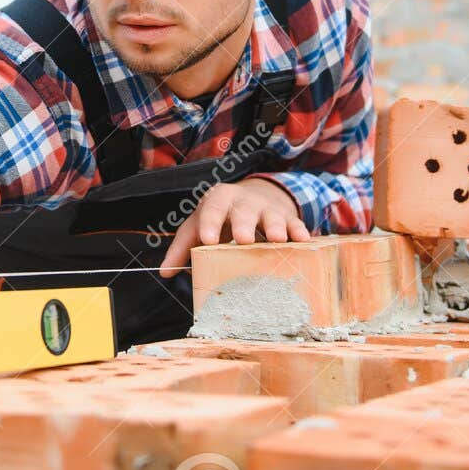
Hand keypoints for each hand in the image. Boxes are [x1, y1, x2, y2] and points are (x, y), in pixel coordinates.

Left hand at [158, 176, 309, 276]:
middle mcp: (244, 201)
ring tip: (278, 240)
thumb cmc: (220, 218)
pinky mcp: (288, 217)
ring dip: (275, 227)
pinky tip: (304, 241)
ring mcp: (268, 208)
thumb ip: (182, 248)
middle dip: (242, 224)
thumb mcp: (198, 226)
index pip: (211, 208)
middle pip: (242, 211)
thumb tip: (164, 272)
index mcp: (218, 200)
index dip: (209, 222)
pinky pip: (295, 223)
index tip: (207, 239)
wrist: (255, 197)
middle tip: (244, 239)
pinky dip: (299, 231)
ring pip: (272, 215)